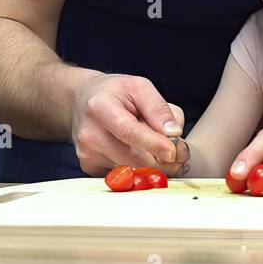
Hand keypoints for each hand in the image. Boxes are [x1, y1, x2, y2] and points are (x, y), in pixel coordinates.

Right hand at [67, 71, 188, 175]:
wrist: (82, 101)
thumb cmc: (113, 93)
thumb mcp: (139, 87)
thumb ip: (159, 108)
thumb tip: (173, 134)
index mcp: (101, 108)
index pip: (130, 132)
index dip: (154, 144)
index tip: (174, 152)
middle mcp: (90, 134)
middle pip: (133, 158)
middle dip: (163, 160)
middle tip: (180, 152)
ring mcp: (88, 154)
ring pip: (133, 171)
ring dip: (154, 165)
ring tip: (158, 147)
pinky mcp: (91, 168)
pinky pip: (125, 176)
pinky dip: (139, 169)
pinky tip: (140, 153)